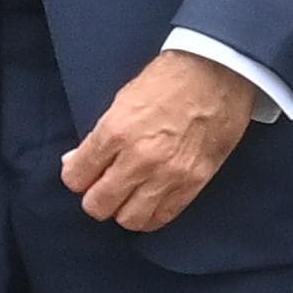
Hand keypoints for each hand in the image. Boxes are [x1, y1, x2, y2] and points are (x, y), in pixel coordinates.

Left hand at [61, 48, 255, 231]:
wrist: (217, 73)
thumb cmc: (167, 81)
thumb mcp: (121, 102)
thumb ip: (98, 137)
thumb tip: (74, 162)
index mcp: (115, 133)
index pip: (75, 178)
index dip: (76, 177)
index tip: (83, 173)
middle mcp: (139, 159)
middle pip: (98, 206)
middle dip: (94, 199)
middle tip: (102, 187)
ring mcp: (168, 174)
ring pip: (129, 219)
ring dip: (122, 211)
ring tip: (127, 196)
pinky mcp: (194, 182)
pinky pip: (163, 217)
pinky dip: (150, 214)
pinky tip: (148, 201)